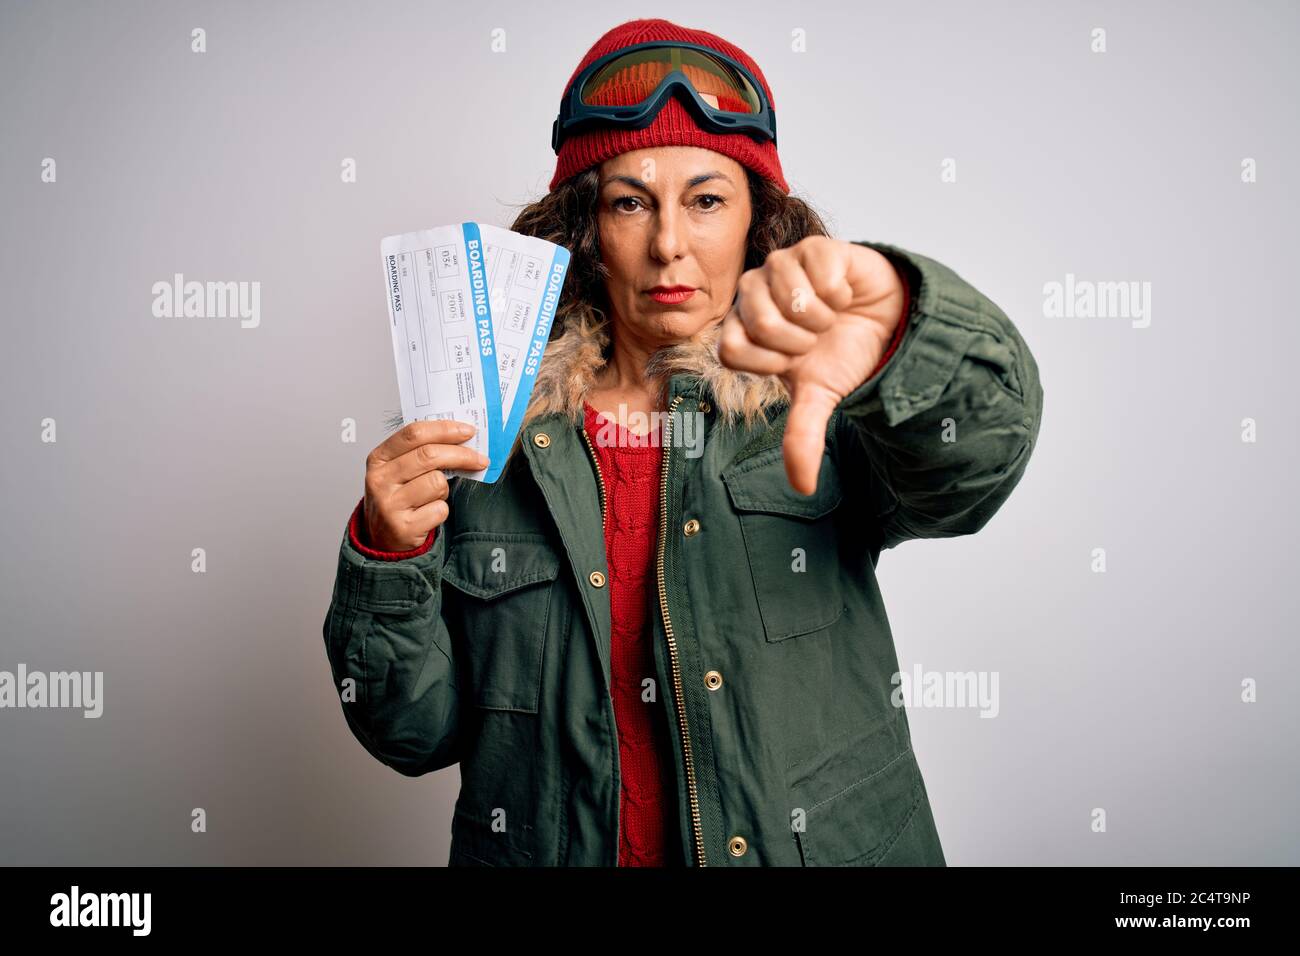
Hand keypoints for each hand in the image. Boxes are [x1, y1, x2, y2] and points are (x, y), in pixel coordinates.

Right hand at [362, 420, 488, 550]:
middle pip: (429, 455)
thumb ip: (422, 452)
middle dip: (462, 455)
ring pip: (437, 483)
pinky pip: (439, 509)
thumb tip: (463, 439)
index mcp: (378, 458)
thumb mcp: (399, 470)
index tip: (468, 431)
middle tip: (480, 459)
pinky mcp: (403, 527)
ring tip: (432, 497)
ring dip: (444, 490)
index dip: (445, 429)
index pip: (414, 434)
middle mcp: (380, 480)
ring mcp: (389, 504)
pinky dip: (441, 510)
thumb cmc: (398, 498)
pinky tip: (427, 514)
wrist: (382, 537)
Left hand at [718, 237, 906, 494]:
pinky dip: (839, 291)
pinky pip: (818, 270)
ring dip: (820, 316)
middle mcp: (754, 293)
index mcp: (743, 328)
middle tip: (816, 338)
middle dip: (798, 340)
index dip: (769, 362)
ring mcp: (782, 265)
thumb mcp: (820, 397)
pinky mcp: (814, 247)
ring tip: (830, 316)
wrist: (886, 323)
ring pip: (787, 294)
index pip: (730, 348)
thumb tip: (802, 487)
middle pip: (756, 321)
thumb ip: (802, 436)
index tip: (794, 361)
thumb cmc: (842, 353)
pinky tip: (844, 294)